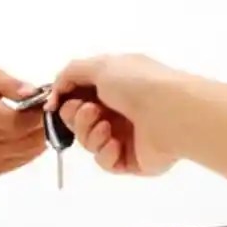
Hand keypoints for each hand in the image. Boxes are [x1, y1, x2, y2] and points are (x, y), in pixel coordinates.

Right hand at [0, 67, 46, 174]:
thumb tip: (32, 92)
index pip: (14, 121)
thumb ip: (8, 83)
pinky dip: (32, 148)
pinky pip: (21, 160)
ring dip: (41, 137)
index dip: (36, 114)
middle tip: (48, 111)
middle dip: (43, 124)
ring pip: (27, 151)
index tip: (47, 103)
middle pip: (23, 138)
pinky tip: (29, 134)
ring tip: (40, 121)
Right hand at [46, 54, 185, 176]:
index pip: (77, 96)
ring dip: (90, 133)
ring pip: (88, 142)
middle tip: (91, 112)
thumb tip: (56, 91)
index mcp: (114, 85)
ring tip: (107, 127)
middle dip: (76, 117)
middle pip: (78, 120)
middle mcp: (119, 109)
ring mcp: (125, 135)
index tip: (55, 103)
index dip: (64, 100)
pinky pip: (105, 162)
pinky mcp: (131, 160)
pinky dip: (105, 152)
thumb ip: (70, 73)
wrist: (171, 113)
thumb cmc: (139, 84)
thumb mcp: (99, 65)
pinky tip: (116, 144)